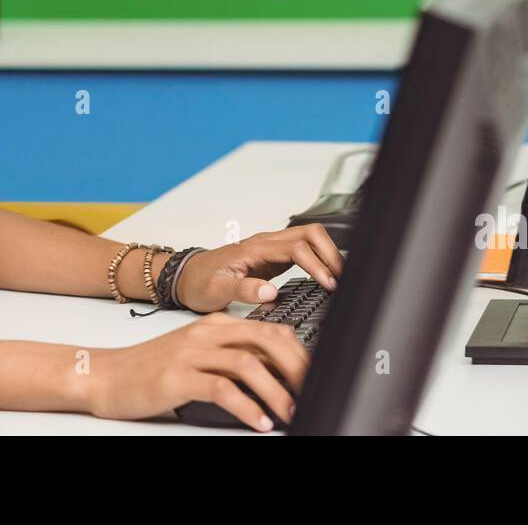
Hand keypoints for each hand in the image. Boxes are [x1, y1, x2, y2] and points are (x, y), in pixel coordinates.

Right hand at [87, 313, 308, 429]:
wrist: (105, 374)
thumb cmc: (152, 370)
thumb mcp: (197, 355)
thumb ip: (233, 357)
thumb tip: (276, 375)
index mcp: (216, 325)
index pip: (270, 329)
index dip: (299, 352)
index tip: (315, 374)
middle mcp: (207, 333)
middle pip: (266, 340)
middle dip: (296, 367)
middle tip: (312, 390)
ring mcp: (192, 353)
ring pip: (247, 364)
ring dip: (276, 391)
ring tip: (290, 412)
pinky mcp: (178, 376)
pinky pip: (221, 388)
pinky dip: (246, 406)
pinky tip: (258, 421)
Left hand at [175, 224, 344, 312]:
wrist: (186, 277)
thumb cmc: (199, 282)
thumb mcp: (216, 291)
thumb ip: (243, 290)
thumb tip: (270, 293)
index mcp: (255, 248)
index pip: (297, 248)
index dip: (316, 265)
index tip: (328, 284)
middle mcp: (266, 243)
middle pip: (310, 233)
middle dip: (330, 253)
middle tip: (341, 279)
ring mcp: (271, 248)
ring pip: (309, 237)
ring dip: (327, 253)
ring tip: (338, 278)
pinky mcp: (273, 257)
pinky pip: (303, 249)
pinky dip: (319, 259)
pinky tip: (324, 277)